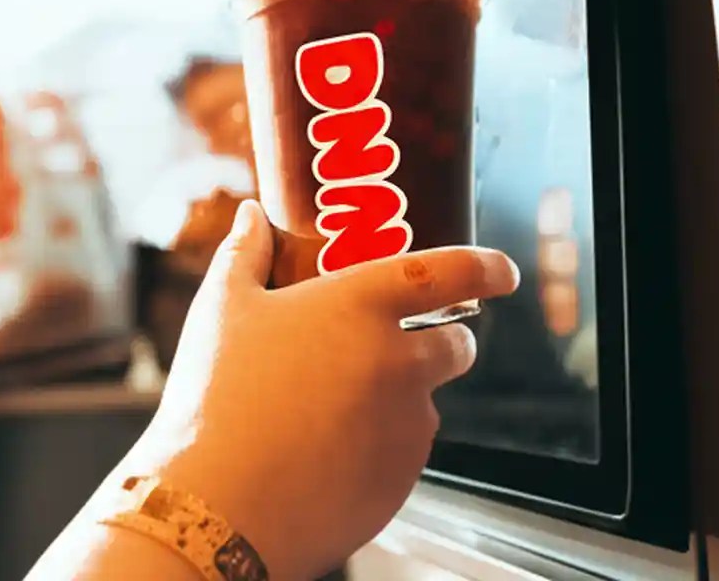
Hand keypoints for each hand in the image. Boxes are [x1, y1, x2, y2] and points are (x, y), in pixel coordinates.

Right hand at [119, 199, 518, 578]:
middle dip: (444, 341)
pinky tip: (326, 453)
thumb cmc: (215, 395)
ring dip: (401, 399)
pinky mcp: (403, 477)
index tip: (504, 272)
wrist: (218, 504)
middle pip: (458, 344)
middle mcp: (401, 359)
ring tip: (333, 411)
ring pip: (427, 402)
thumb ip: (245, 252)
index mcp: (362, 304)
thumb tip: (250, 214)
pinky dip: (381, 448)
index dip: (488, 267)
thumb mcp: (221, 308)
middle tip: (397, 349)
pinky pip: (405, 453)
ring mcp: (407, 423)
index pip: (453, 272)